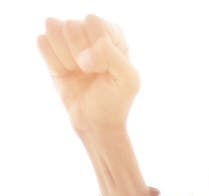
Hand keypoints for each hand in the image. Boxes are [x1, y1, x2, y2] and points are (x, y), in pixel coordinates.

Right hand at [36, 15, 138, 135]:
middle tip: (90, 72)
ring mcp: (69, 38)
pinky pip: (42, 42)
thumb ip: (113, 57)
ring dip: (65, 57)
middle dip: (79, 55)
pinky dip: (53, 62)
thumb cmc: (115, 99)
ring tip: (78, 71)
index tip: (103, 69)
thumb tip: (84, 55)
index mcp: (112, 34)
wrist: (95, 121)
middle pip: (71, 25)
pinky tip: (66, 73)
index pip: (93, 23)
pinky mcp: (52, 49)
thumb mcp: (129, 80)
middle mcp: (90, 31)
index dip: (96, 48)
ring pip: (53, 28)